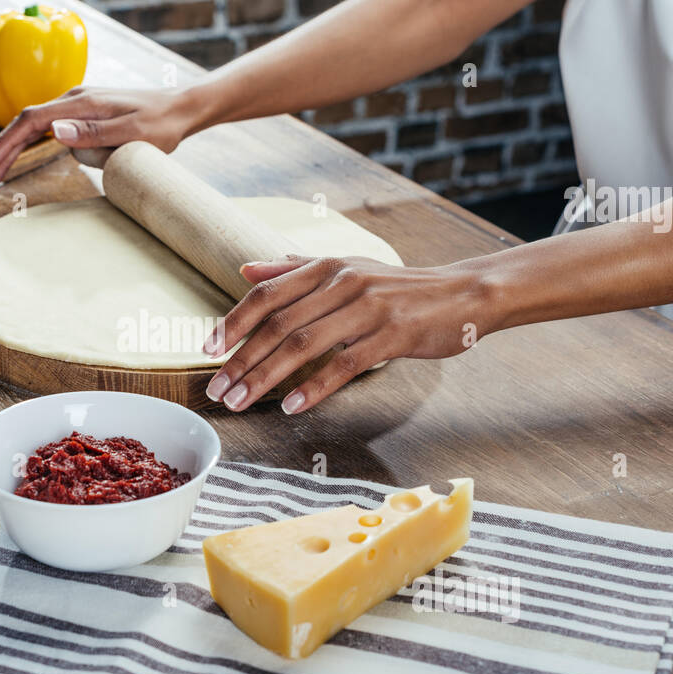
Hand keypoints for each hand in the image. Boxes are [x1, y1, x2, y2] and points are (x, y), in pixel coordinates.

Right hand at [0, 86, 199, 190]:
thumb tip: (56, 132)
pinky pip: (43, 132)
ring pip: (29, 130)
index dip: (5, 146)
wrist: (181, 108)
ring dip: (5, 153)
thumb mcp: (132, 133)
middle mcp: (72, 101)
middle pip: (22, 126)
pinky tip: (11, 160)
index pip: (30, 122)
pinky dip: (23, 148)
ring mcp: (75, 108)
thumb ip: (95, 133)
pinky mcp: (81, 116)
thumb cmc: (161, 125)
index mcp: (80, 104)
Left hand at [202, 255, 489, 413]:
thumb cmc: (399, 287)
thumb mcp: (346, 268)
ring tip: (242, 402)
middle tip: (217, 390)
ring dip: (266, 378)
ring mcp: (368, 308)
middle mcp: (342, 282)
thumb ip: (293, 270)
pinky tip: (293, 406)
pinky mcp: (392, 336)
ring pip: (304, 346)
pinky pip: (344, 364)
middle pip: (278, 325)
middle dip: (241, 360)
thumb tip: (246, 271)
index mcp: (326, 267)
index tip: (208, 350)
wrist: (464, 293)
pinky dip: (314, 387)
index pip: (266, 295)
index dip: (233, 323)